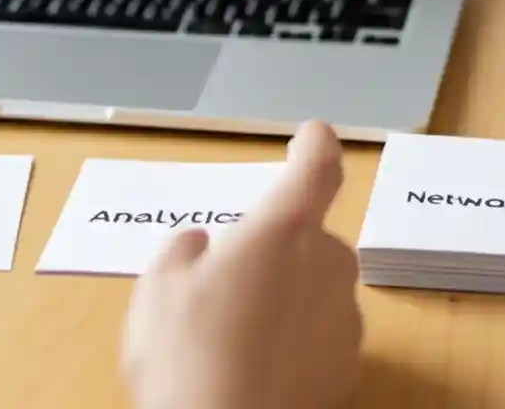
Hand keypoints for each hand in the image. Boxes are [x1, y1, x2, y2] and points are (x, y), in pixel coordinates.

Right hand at [122, 121, 362, 408]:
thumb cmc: (187, 357)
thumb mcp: (158, 287)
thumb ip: (183, 252)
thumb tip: (199, 246)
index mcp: (282, 230)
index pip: (317, 167)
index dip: (315, 144)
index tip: (314, 134)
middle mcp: (326, 269)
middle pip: (310, 238)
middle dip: (278, 248)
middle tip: (227, 277)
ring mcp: (343, 323)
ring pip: (316, 290)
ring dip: (285, 297)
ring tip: (229, 334)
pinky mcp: (346, 371)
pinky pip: (320, 337)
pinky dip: (294, 341)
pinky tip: (251, 364)